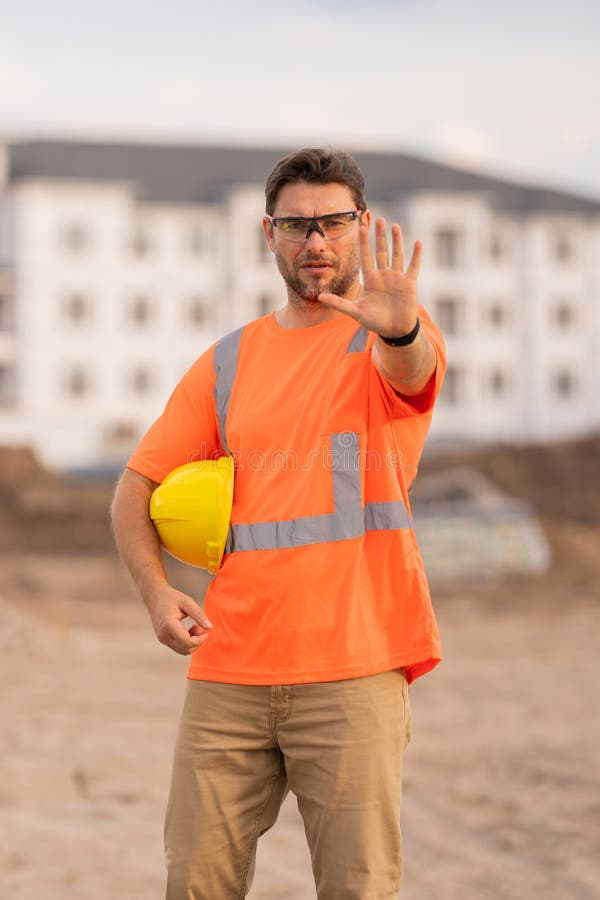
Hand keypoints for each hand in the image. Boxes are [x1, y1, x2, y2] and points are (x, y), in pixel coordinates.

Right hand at [144, 584, 212, 655]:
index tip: (205, 631)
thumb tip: (210, 627)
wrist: (154, 596)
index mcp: (168, 625)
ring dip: (192, 643)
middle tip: (201, 628)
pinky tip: (189, 630)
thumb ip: (199, 615)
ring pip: (182, 650)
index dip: (200, 640)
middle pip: (185, 649)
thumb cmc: (171, 597)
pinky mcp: (163, 639)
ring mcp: (162, 638)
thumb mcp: (187, 602)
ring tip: (195, 627)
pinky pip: (178, 647)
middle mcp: (163, 635)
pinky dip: (187, 642)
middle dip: (197, 642)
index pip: (187, 642)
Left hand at [317, 217, 420, 336]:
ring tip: (395, 226)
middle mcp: (383, 275)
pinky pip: (413, 267)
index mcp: (370, 280)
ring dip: (396, 241)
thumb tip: (319, 297)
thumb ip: (339, 303)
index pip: (366, 257)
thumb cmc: (375, 321)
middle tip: (379, 219)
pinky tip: (418, 242)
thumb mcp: (355, 312)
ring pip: (396, 255)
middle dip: (380, 236)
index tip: (362, 228)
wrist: (393, 331)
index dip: (364, 243)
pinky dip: (416, 255)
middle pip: (381, 252)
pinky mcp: (409, 284)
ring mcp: (397, 278)